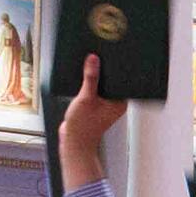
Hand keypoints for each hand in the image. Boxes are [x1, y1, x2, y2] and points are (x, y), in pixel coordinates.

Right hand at [60, 56, 124, 185]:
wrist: (72, 143)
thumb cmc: (83, 127)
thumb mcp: (86, 98)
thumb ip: (90, 78)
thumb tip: (93, 59)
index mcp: (119, 102)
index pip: (122, 79)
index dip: (117, 67)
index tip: (114, 53)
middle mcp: (114, 103)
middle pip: (111, 80)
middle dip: (104, 69)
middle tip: (100, 53)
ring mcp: (104, 104)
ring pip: (101, 85)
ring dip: (95, 76)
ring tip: (90, 61)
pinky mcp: (94, 106)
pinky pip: (93, 90)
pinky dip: (88, 84)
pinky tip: (81, 75)